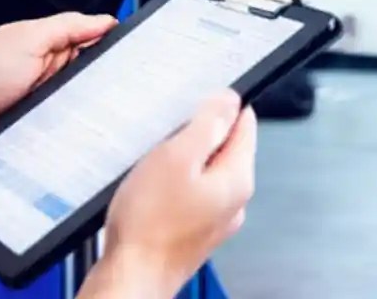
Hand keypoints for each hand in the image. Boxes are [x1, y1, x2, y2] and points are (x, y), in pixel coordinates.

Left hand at [0, 12, 116, 132]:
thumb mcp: (26, 38)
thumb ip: (67, 26)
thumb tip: (106, 21)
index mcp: (54, 49)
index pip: (98, 45)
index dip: (115, 49)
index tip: (130, 54)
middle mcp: (58, 78)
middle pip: (101, 79)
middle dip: (107, 84)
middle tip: (102, 85)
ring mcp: (56, 107)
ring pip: (92, 109)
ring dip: (90, 110)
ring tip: (81, 109)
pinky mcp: (51, 134)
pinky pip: (76, 134)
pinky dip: (78, 133)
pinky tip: (76, 131)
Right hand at [78, 90, 257, 297]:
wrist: (131, 276)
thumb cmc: (150, 224)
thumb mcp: (177, 156)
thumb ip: (208, 124)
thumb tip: (229, 100)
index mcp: (237, 178)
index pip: (246, 124)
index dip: (221, 106)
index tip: (196, 105)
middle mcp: (233, 201)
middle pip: (225, 147)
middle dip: (198, 135)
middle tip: (167, 139)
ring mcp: (215, 218)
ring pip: (205, 171)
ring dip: (182, 161)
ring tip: (155, 167)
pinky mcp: (193, 230)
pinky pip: (190, 194)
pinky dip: (173, 185)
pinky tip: (151, 190)